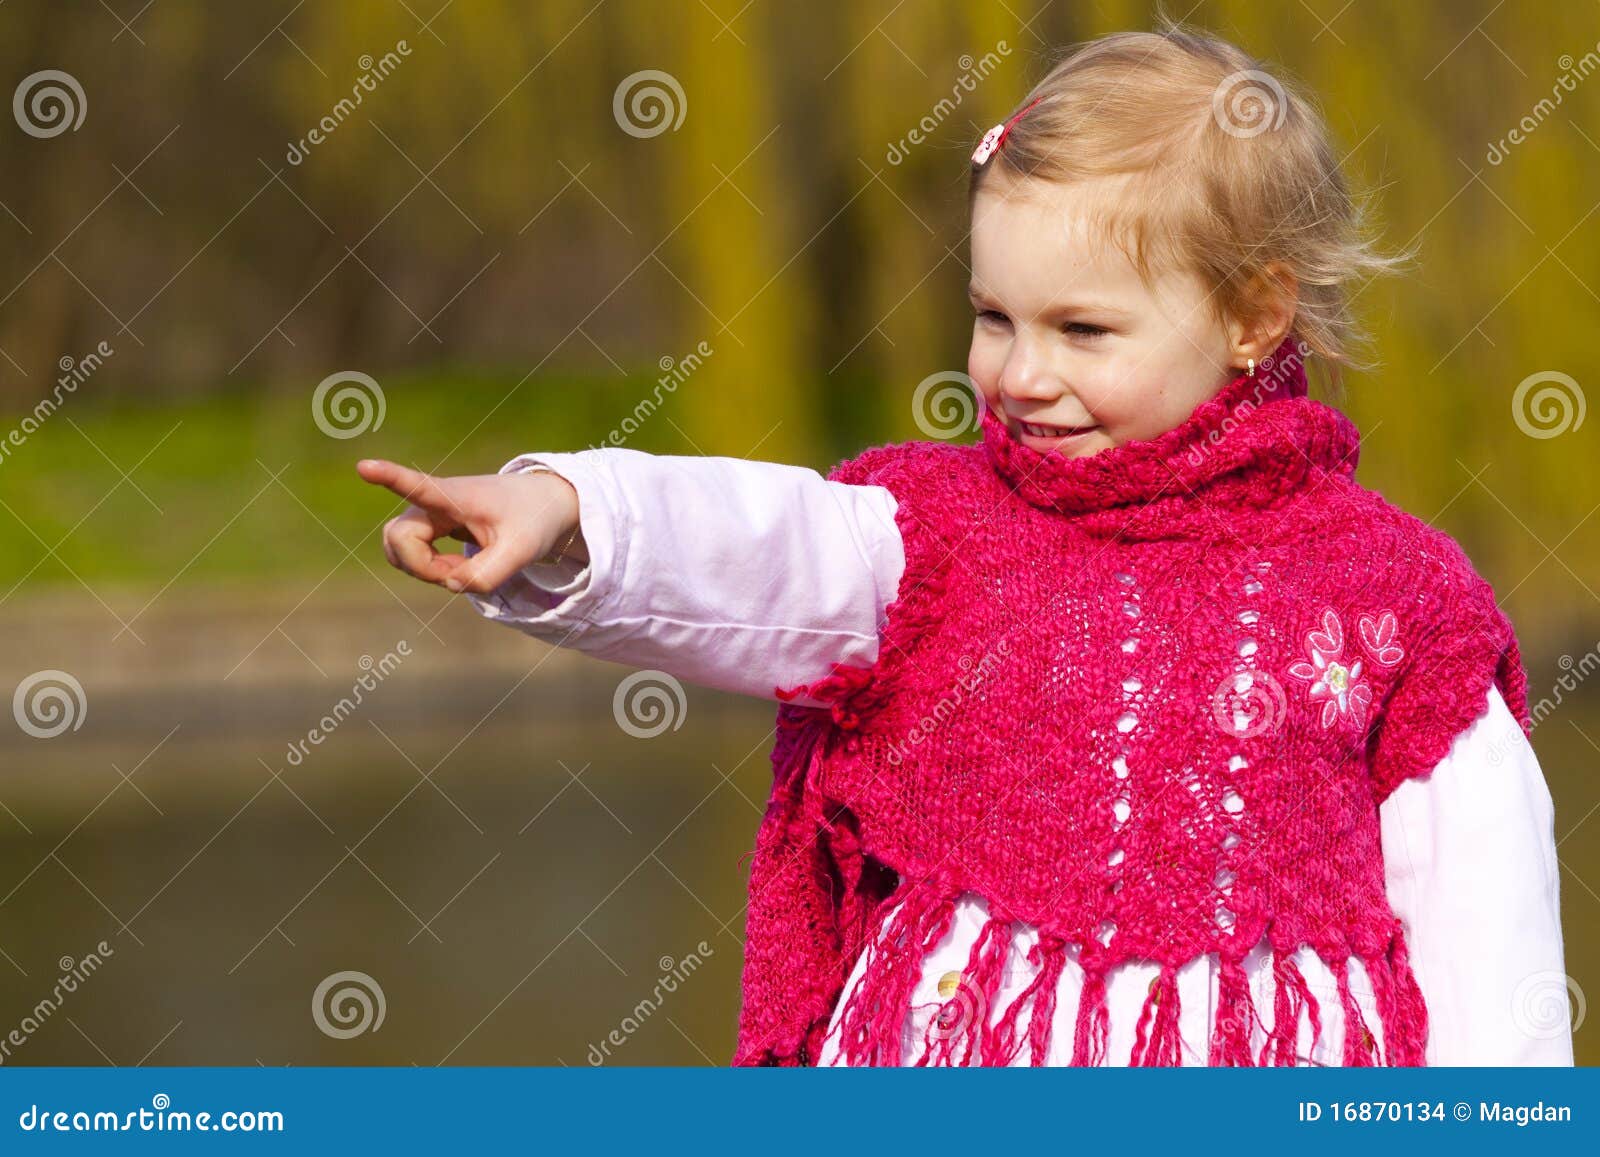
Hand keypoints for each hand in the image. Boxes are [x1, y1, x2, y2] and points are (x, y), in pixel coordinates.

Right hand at [356, 458, 582, 594]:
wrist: (543, 505)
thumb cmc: (533, 519)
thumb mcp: (523, 552)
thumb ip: (488, 575)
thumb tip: (451, 584)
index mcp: (456, 496)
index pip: (417, 486)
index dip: (389, 477)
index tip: (364, 466)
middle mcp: (434, 503)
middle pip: (399, 539)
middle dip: (422, 567)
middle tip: (461, 574)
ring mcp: (428, 515)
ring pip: (399, 549)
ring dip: (427, 570)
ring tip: (464, 568)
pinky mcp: (429, 528)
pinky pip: (411, 556)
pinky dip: (432, 570)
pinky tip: (459, 568)